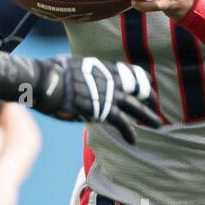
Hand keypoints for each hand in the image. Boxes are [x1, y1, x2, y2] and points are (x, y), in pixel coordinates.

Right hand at [32, 56, 158, 141]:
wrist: (47, 82)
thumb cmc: (51, 72)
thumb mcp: (69, 64)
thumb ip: (80, 69)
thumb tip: (73, 69)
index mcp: (102, 66)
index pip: (129, 71)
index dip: (141, 78)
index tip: (147, 83)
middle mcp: (109, 79)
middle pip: (138, 87)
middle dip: (149, 96)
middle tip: (155, 105)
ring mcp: (108, 95)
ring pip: (136, 106)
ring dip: (148, 116)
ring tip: (158, 124)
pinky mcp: (102, 110)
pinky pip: (122, 122)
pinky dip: (129, 132)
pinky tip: (133, 140)